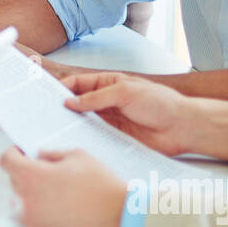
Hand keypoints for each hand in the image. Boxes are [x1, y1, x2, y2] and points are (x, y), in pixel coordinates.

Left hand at [0, 147, 125, 226]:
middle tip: (45, 168)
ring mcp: (33, 218)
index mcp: (31, 176)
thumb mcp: (77, 156)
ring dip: (32, 190)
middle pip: (14, 180)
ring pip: (22, 199)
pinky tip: (60, 202)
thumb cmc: (100, 184)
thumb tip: (39, 156)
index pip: (6, 161)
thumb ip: (52, 154)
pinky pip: (32, 214)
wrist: (119, 217)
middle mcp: (26, 199)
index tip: (23, 152)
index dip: (14, 153)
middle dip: (25, 171)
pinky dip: (40, 207)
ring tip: (55, 187)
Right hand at [61, 71, 227, 162]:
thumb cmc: (160, 103)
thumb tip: (71, 102)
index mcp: (108, 83)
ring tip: (54, 131)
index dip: (62, 88)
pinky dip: (85, 139)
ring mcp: (110, 120)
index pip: (79, 84)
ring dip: (72, 125)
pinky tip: (74, 143)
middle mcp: (106, 101)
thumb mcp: (125, 92)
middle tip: (44, 115)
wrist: (182, 127)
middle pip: (78, 103)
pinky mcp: (115, 138)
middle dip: (62, 108)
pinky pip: (95, 138)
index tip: (46, 96)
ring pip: (84, 122)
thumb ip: (96, 98)